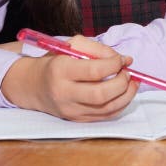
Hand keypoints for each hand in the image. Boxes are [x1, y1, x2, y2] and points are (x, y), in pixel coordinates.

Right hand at [1, 35, 138, 120]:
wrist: (34, 85)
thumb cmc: (56, 61)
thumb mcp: (72, 46)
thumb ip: (99, 49)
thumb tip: (125, 60)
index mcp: (61, 70)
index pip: (94, 71)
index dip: (114, 64)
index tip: (122, 59)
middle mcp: (64, 93)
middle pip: (101, 94)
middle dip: (122, 83)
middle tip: (128, 73)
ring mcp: (70, 110)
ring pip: (106, 108)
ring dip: (126, 95)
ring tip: (131, 83)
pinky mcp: (76, 120)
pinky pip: (104, 116)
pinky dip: (119, 105)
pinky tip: (123, 94)